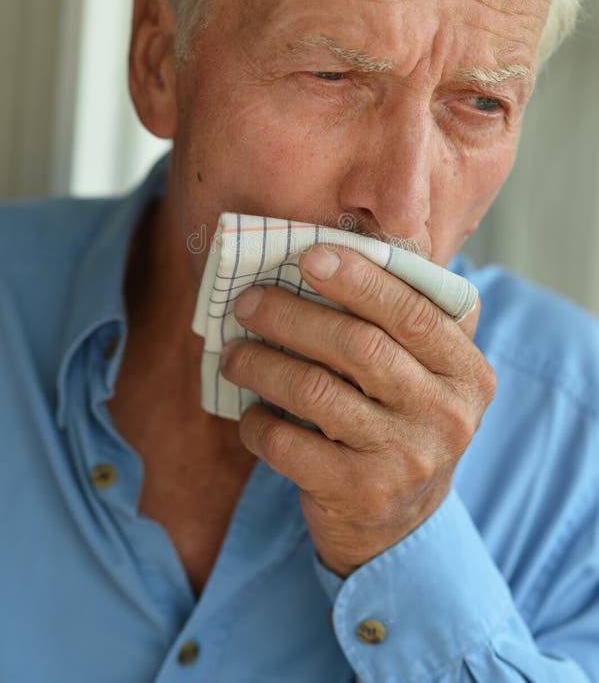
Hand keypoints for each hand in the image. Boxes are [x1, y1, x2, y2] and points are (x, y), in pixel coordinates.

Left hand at [219, 245, 493, 577]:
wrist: (402, 524)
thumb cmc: (401, 421)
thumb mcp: (425, 373)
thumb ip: (403, 317)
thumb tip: (333, 252)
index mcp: (467, 374)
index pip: (412, 313)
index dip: (359, 280)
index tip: (308, 257)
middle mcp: (446, 416)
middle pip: (360, 347)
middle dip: (292, 316)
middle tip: (248, 301)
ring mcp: (406, 459)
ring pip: (317, 392)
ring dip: (263, 364)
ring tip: (234, 353)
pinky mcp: (361, 494)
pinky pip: (290, 445)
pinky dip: (258, 423)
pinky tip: (251, 413)